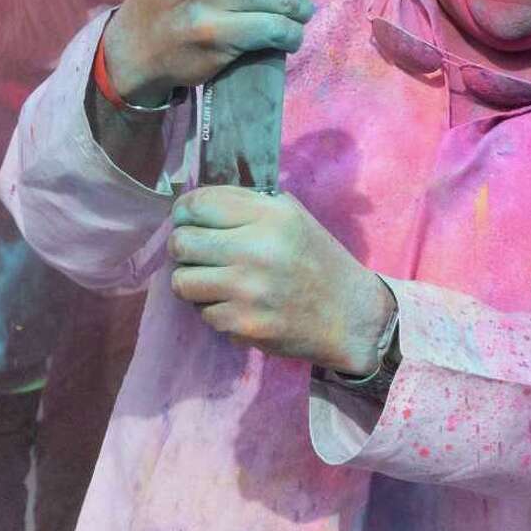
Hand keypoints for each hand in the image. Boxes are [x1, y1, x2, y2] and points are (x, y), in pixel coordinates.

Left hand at [167, 186, 390, 370]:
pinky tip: (237, 305)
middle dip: (184, 247)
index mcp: (269, 216)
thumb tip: (192, 206)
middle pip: (181, 243)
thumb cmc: (317, 260)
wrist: (350, 316)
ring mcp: (248, 291)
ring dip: (193, 282)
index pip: (198, 204)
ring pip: (182, 282)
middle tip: (198, 254)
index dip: (184, 212)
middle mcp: (256, 250)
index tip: (189, 220)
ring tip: (214, 281)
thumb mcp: (292, 216)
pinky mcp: (243, 325)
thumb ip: (245, 205)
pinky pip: (204, 314)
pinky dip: (215, 311)